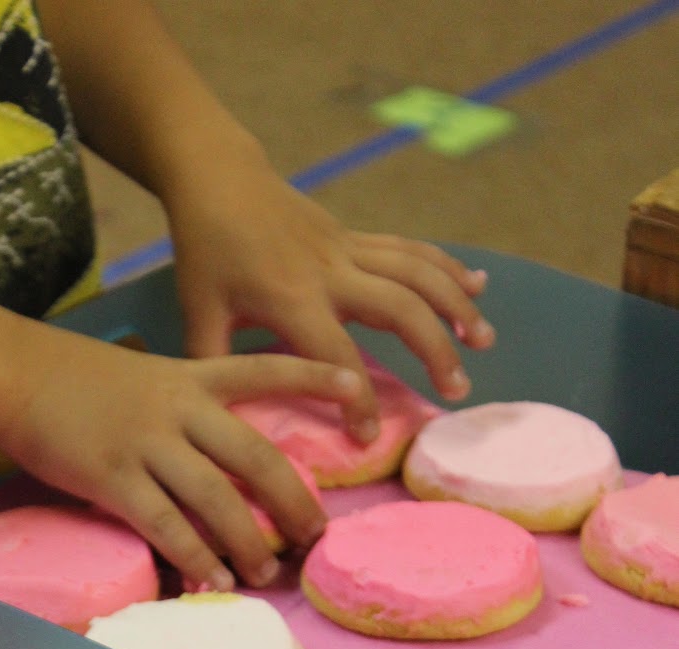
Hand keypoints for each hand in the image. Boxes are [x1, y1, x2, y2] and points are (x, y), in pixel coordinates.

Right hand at [0, 321, 364, 588]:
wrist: (16, 375)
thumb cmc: (77, 378)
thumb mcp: (146, 375)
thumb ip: (187, 405)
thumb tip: (222, 453)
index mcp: (192, 376)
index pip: (265, 370)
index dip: (315, 377)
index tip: (359, 388)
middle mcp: (180, 409)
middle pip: (256, 456)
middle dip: (293, 501)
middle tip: (317, 535)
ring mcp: (148, 444)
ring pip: (216, 499)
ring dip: (248, 542)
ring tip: (269, 574)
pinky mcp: (114, 478)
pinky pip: (166, 525)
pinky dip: (196, 558)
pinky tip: (215, 581)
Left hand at [162, 140, 493, 431]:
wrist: (217, 177)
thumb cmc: (205, 250)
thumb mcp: (197, 313)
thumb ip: (214, 365)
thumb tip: (219, 420)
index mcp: (291, 298)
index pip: (335, 356)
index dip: (355, 398)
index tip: (368, 436)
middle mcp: (330, 272)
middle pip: (400, 308)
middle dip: (435, 349)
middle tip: (457, 391)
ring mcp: (348, 249)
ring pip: (417, 272)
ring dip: (456, 304)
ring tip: (485, 341)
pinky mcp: (355, 236)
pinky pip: (409, 250)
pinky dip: (447, 266)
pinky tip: (478, 285)